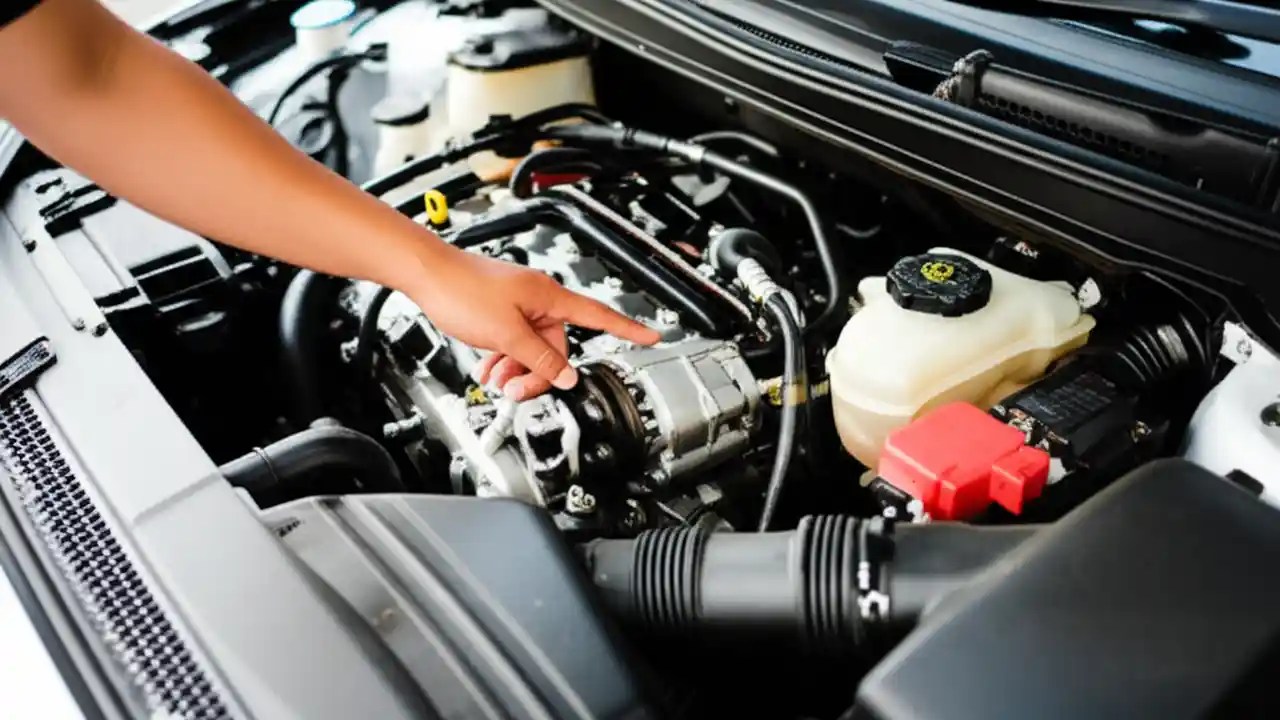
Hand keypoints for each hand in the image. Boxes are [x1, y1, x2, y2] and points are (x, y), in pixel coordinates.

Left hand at [409, 246, 659, 400]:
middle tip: (515, 389)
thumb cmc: (462, 290)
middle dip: (537, 372)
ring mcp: (518, 303)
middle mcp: (538, 298)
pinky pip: (512, 340)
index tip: (651, 335)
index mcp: (549, 298)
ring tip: (495, 381)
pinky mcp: (499, 309)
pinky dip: (503, 358)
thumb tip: (567, 376)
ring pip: (531, 347)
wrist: (426, 273)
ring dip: (516, 368)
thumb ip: (539, 358)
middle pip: (556, 346)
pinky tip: (487, 369)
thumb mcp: (506, 335)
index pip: (599, 316)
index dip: (628, 328)